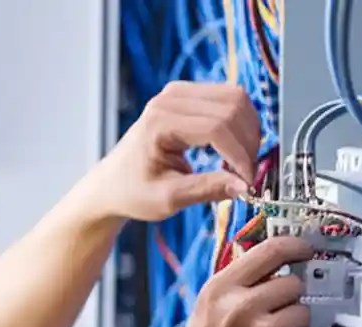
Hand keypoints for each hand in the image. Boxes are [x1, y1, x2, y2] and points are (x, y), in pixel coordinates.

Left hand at [76, 81, 260, 223]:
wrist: (113, 183)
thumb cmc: (133, 192)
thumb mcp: (169, 199)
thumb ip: (207, 189)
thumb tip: (244, 186)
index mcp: (159, 121)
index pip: (216, 128)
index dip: (239, 156)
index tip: (248, 183)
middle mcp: (169, 99)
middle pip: (232, 107)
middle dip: (247, 143)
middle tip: (245, 175)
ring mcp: (179, 92)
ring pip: (236, 98)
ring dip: (247, 131)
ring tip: (240, 163)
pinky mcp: (188, 94)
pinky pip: (229, 98)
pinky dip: (240, 123)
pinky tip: (232, 150)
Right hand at [153, 235, 313, 326]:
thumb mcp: (203, 319)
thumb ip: (233, 294)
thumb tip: (269, 275)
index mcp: (217, 291)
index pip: (269, 250)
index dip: (295, 246)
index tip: (305, 250)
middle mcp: (240, 305)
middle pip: (292, 283)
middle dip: (289, 300)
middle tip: (274, 320)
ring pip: (302, 312)